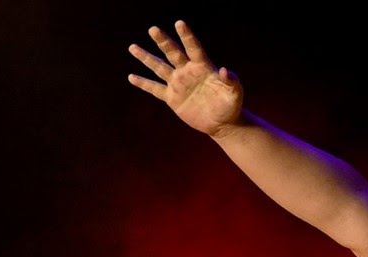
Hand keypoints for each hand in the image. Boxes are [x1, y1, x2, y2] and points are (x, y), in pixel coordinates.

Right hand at [127, 19, 242, 137]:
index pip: (193, 48)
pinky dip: (143, 84)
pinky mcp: (172, 97)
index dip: (187, 36)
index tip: (179, 23)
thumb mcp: (235, 94)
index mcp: (203, 67)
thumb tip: (225, 70)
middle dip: (163, 41)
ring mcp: (178, 83)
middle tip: (153, 29)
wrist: (222, 123)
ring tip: (132, 47)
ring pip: (159, 67)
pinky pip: (155, 89)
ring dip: (146, 58)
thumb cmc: (231, 106)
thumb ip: (232, 81)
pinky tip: (131, 77)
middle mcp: (188, 71)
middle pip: (173, 53)